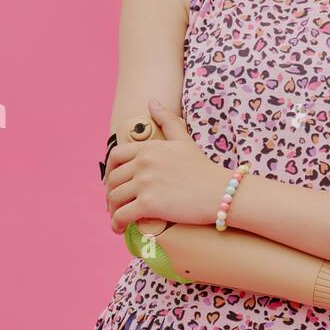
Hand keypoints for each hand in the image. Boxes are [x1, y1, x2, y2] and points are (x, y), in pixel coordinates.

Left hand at [104, 98, 230, 233]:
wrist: (221, 191)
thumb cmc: (203, 168)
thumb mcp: (184, 140)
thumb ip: (167, 119)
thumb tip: (152, 101)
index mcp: (149, 148)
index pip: (115, 156)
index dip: (109, 171)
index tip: (111, 182)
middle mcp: (144, 163)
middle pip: (113, 180)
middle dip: (110, 194)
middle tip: (115, 204)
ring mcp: (145, 183)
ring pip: (114, 198)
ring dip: (111, 210)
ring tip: (116, 217)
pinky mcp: (149, 204)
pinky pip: (122, 215)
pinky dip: (116, 223)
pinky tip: (119, 229)